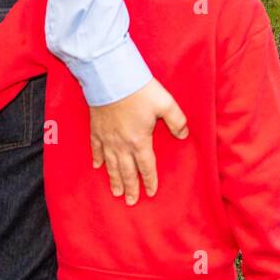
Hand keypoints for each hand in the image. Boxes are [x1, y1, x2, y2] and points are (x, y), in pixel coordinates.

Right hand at [89, 77, 188, 204]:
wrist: (111, 78)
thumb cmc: (140, 91)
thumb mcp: (166, 103)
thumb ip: (177, 121)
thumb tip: (183, 135)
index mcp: (140, 141)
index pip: (146, 166)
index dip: (149, 180)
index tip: (151, 192)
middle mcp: (122, 145)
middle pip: (127, 171)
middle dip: (131, 187)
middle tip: (131, 202)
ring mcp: (107, 138)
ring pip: (111, 165)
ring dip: (114, 180)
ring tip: (116, 193)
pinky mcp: (96, 129)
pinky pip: (96, 149)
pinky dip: (97, 159)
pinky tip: (98, 167)